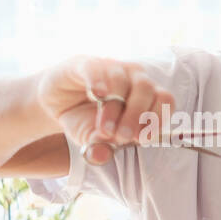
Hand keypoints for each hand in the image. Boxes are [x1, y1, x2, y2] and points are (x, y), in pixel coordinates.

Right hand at [37, 55, 175, 165]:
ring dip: (116, 107)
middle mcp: (134, 79)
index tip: (142, 139)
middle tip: (122, 137)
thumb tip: (102, 155)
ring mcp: (111, 68)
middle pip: (147, 90)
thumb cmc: (84, 120)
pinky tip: (97, 95)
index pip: (165, 100)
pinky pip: (97, 69)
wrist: (55, 101)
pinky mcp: (86, 64)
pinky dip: (99, 82)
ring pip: (123, 81)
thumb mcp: (93, 139)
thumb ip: (100, 147)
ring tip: (104, 129)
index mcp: (146, 97)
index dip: (158, 119)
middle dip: (136, 116)